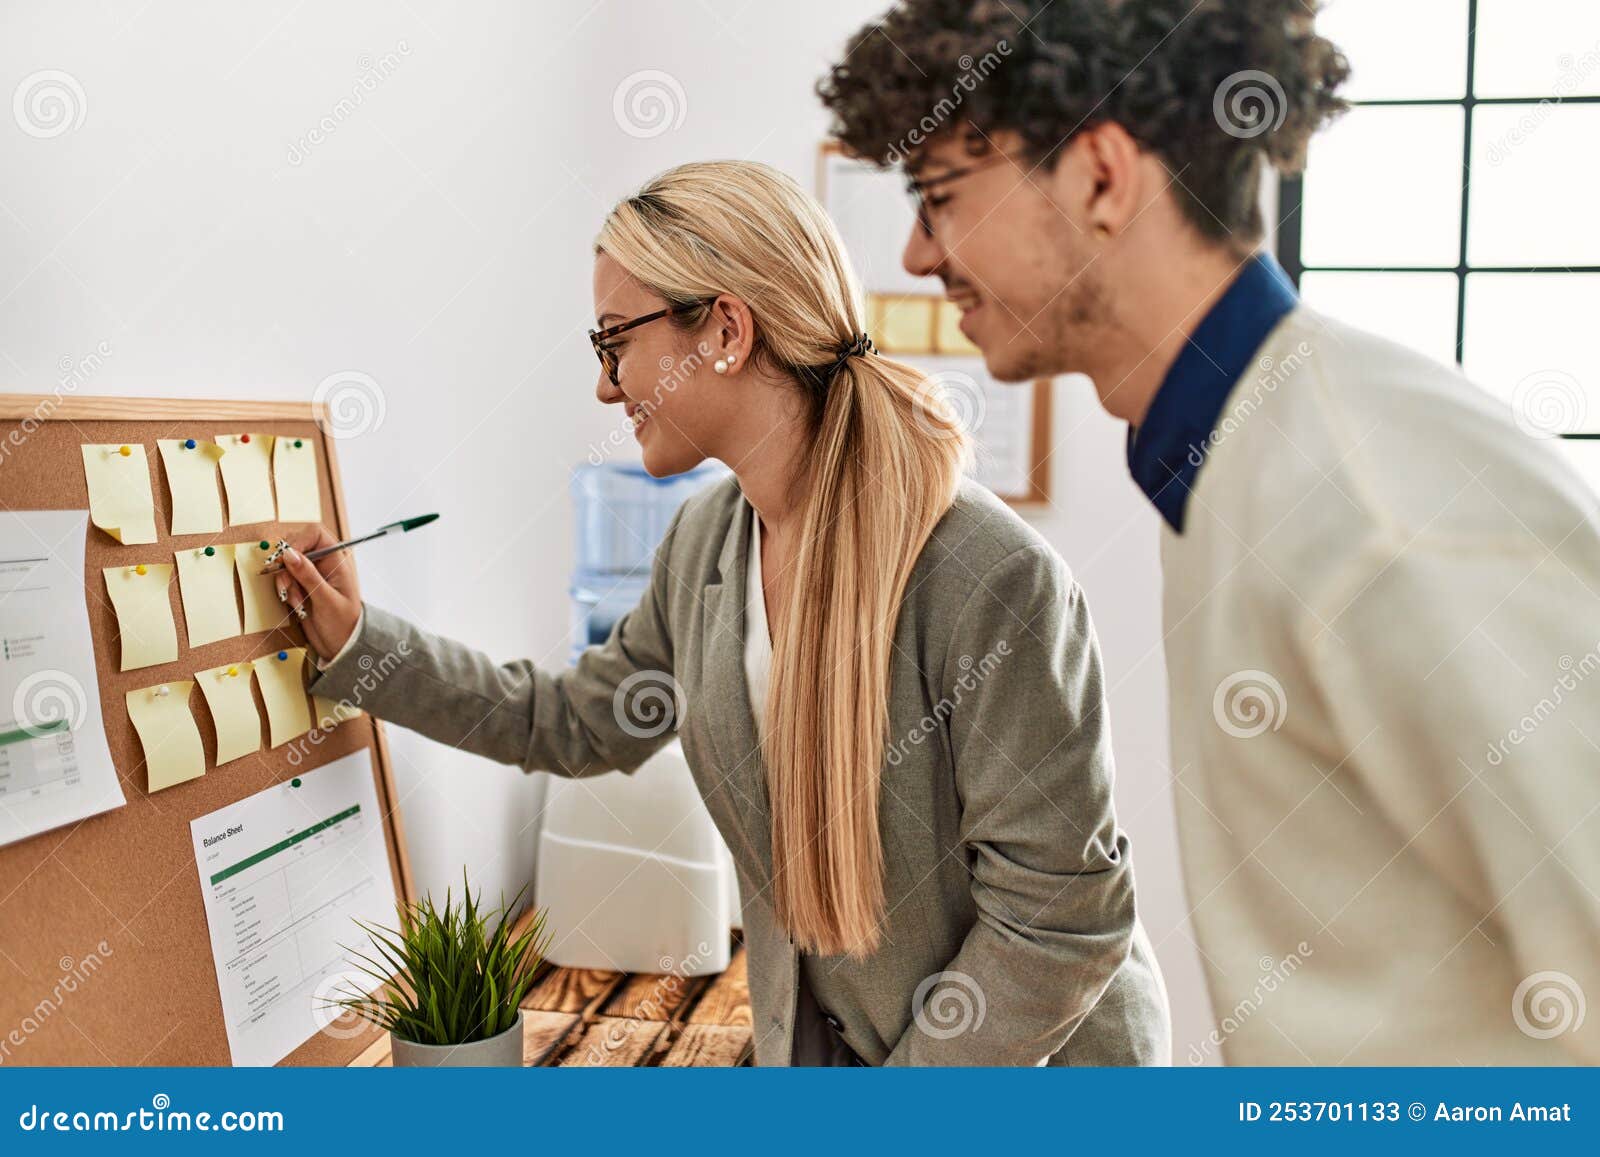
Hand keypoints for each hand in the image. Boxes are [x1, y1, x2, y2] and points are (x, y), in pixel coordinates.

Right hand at [275, 526, 362, 659]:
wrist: (340, 644)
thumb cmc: (343, 623)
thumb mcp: (326, 599)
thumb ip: (308, 575)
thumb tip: (289, 553)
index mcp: (337, 559)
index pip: (314, 533)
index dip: (298, 540)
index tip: (287, 558)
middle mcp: (324, 561)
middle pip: (295, 545)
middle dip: (287, 566)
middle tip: (289, 586)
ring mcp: (311, 572)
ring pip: (285, 564)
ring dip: (286, 582)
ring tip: (298, 601)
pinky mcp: (300, 584)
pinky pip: (283, 578)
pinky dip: (285, 590)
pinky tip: (296, 604)